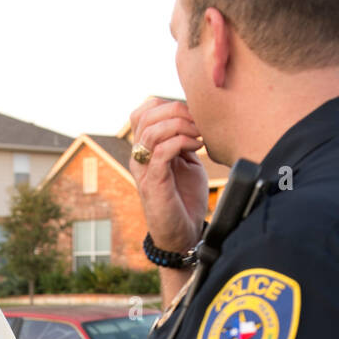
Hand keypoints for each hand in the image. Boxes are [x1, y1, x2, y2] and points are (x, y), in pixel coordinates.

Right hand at [128, 96, 209, 251]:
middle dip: (177, 111)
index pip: (144, 111)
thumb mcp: (187, 162)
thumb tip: (194, 118)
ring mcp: (144, 170)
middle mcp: (140, 157)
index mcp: (146, 149)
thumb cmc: (185, 198)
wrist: (183, 233)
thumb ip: (184, 140)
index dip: (168, 105)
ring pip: (151, 131)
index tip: (193, 115)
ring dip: (180, 126)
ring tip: (198, 135)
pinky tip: (196, 147)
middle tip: (198, 123)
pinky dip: (181, 142)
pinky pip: (161, 151)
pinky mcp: (154, 183)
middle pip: (147, 115)